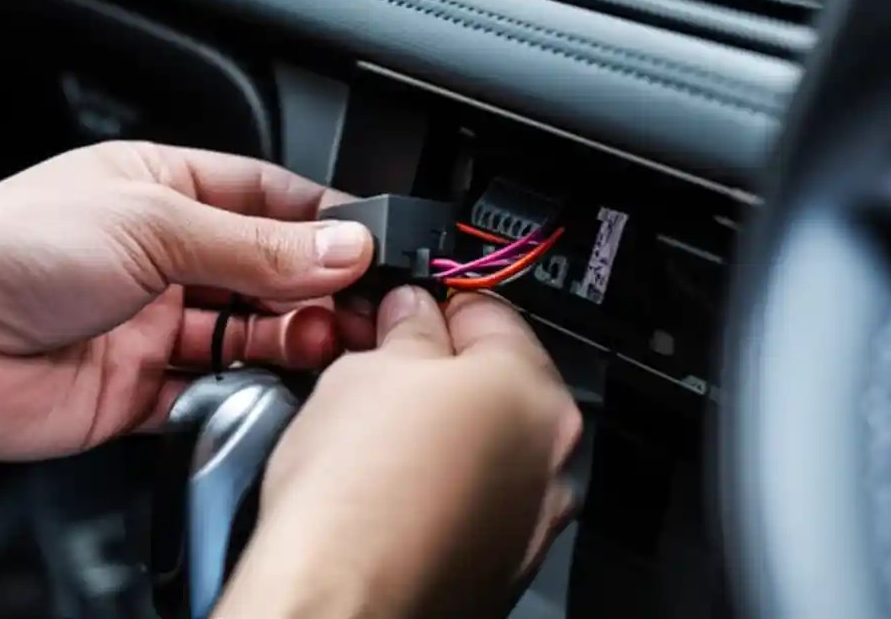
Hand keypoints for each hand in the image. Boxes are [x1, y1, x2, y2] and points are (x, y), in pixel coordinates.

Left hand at [0, 141, 374, 457]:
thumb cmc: (10, 249)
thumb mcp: (154, 225)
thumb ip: (256, 246)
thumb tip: (341, 245)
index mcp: (165, 190)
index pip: (269, 198)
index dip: (325, 220)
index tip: (374, 245)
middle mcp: (163, 257)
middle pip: (268, 272)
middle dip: (318, 289)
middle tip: (363, 308)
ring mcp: (152, 325)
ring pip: (249, 337)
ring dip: (291, 342)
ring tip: (320, 345)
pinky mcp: (138, 391)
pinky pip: (212, 395)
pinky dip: (246, 396)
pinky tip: (269, 388)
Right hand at [218, 287, 582, 617]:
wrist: (338, 604)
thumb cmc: (354, 496)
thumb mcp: (367, 369)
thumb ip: (407, 328)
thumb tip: (413, 314)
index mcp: (533, 394)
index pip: (489, 312)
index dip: (433, 302)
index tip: (400, 308)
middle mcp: (552, 459)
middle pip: (496, 383)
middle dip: (439, 370)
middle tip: (377, 371)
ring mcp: (533, 520)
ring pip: (488, 447)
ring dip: (444, 434)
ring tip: (376, 441)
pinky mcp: (503, 567)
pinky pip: (477, 504)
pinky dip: (444, 491)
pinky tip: (391, 495)